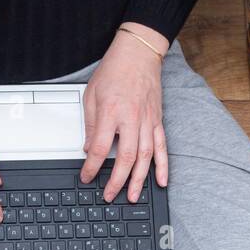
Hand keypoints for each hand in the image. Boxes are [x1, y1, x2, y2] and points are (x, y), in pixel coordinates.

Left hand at [80, 23, 169, 202]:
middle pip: (125, 157)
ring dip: (139, 180)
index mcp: (111, 112)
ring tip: (132, 196)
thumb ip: (91, 124)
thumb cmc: (114, 71)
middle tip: (109, 196)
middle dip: (117, 181)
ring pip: (145, 157)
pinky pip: (162, 147)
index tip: (86, 177)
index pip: (99, 147)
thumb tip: (88, 148)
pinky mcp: (157, 121)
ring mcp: (147, 121)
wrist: (138, 53)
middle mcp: (131, 119)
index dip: (91, 166)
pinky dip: (162, 166)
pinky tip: (161, 181)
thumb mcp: (92, 95)